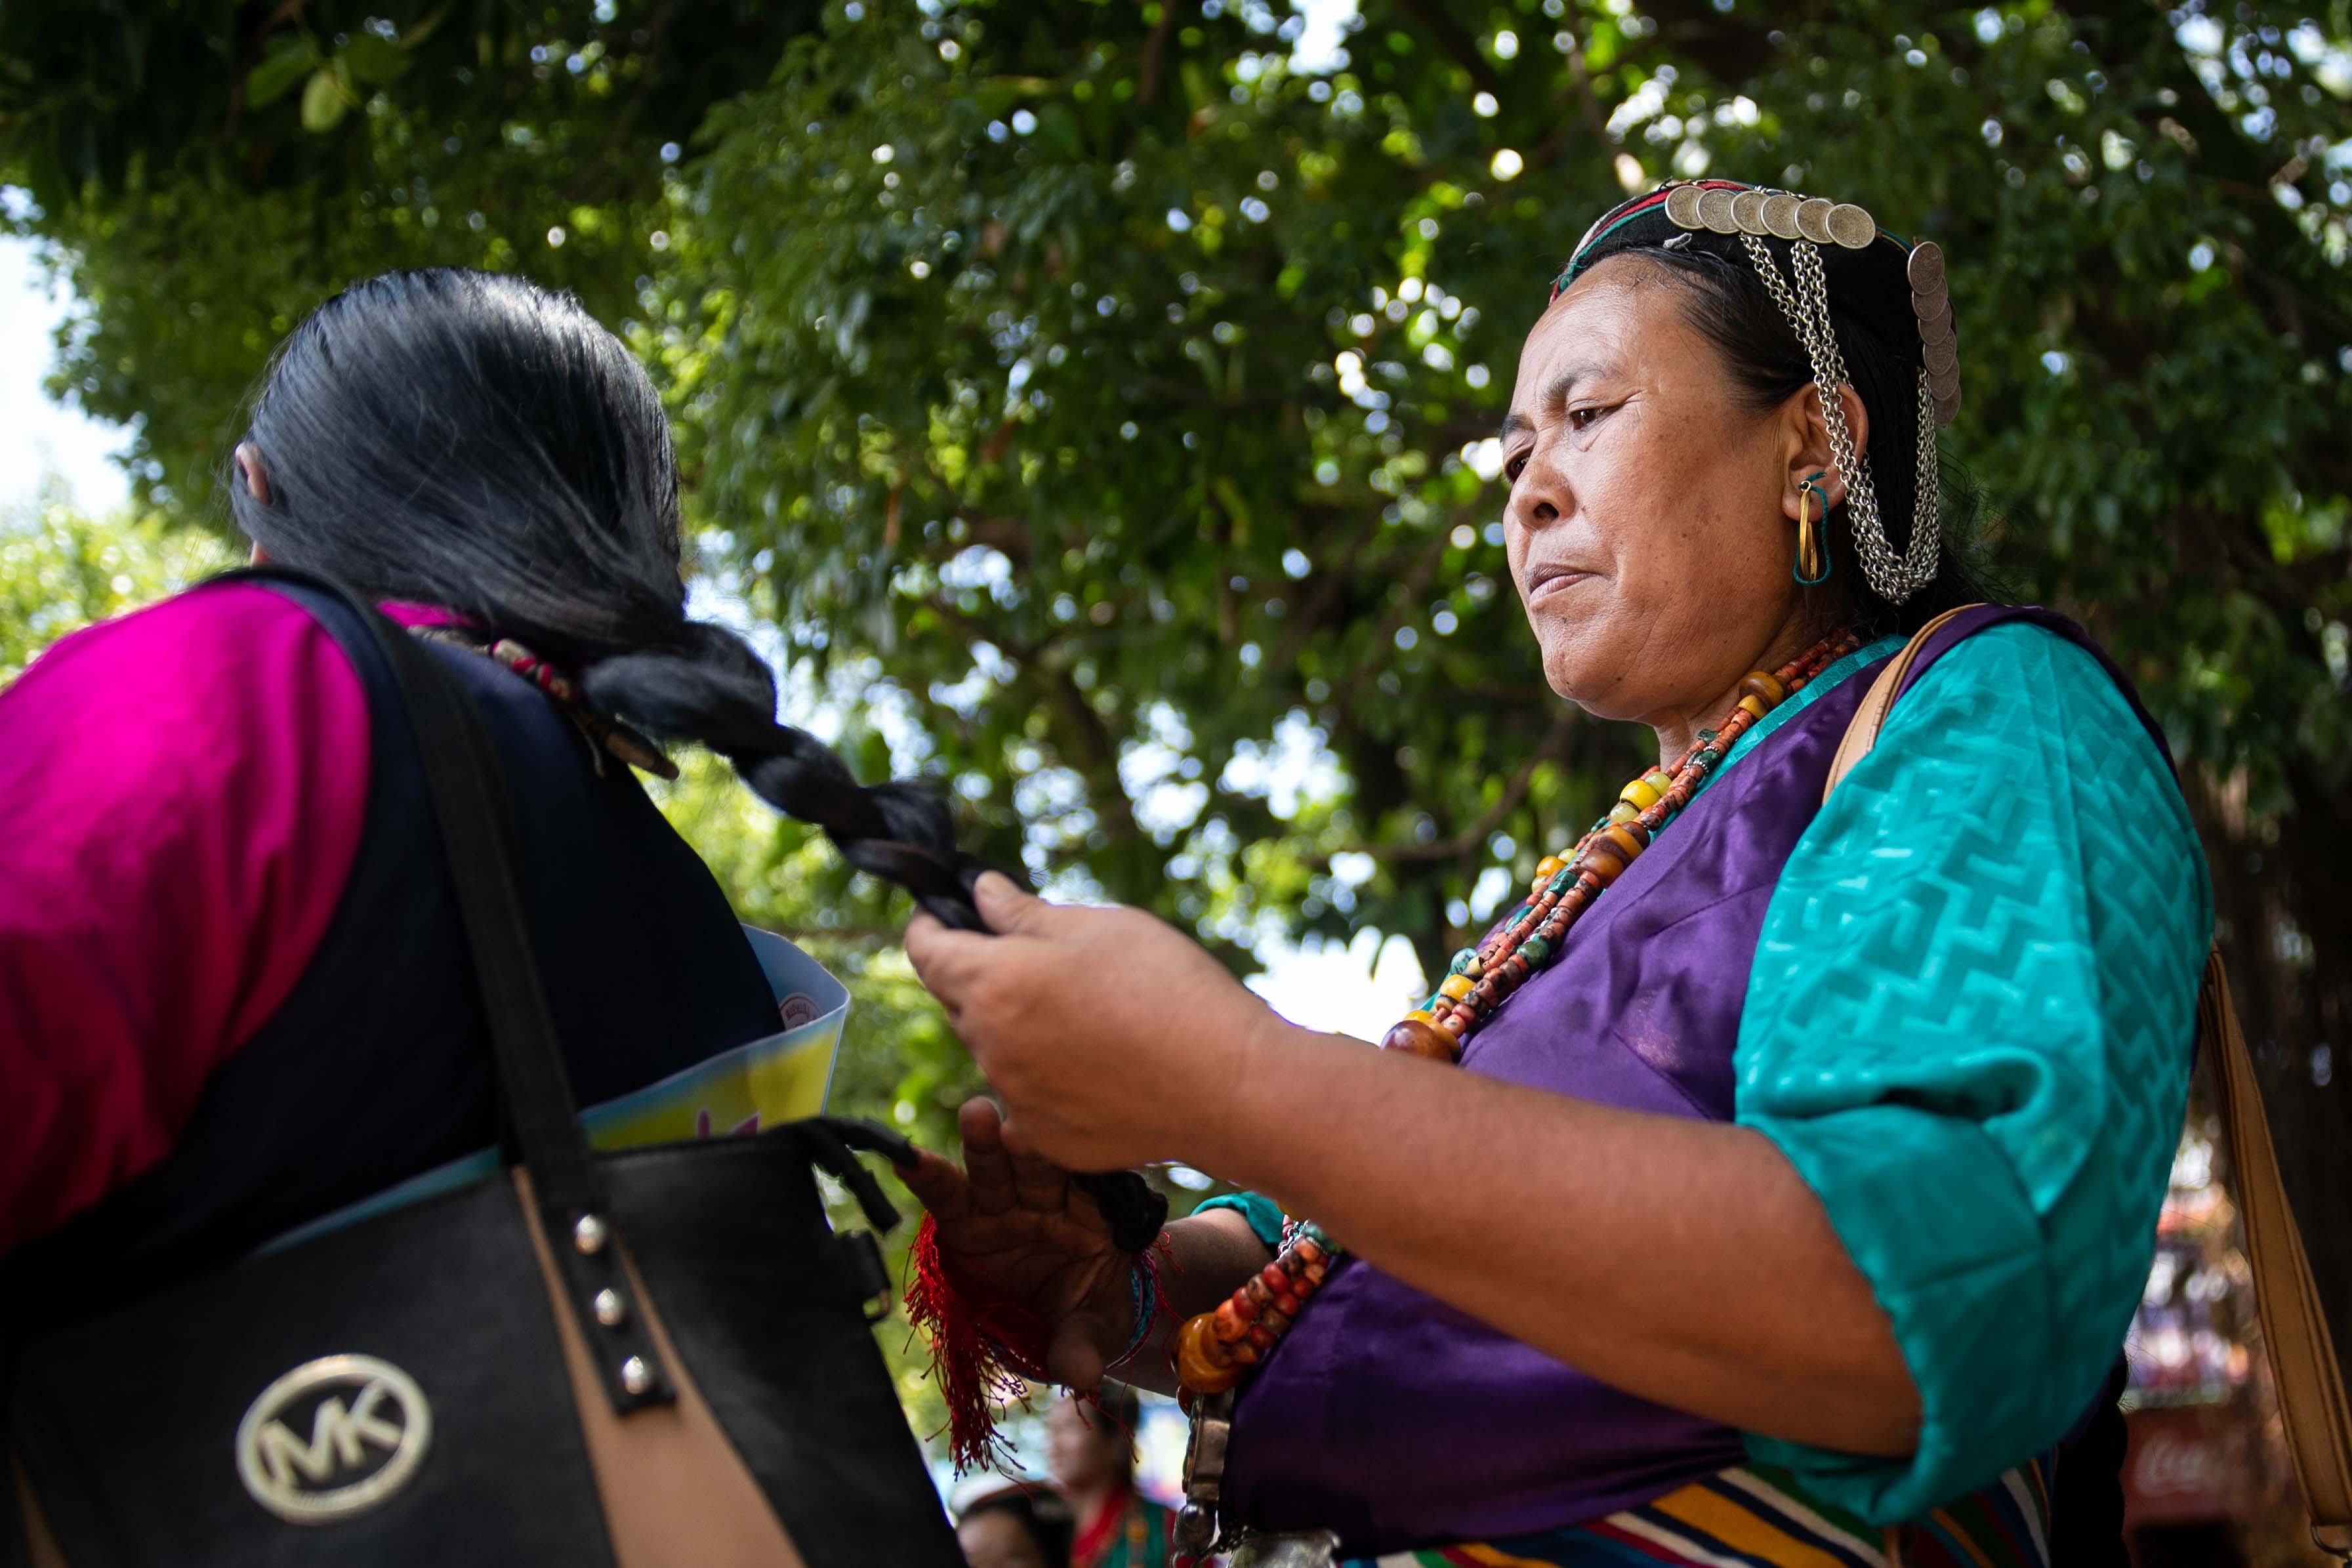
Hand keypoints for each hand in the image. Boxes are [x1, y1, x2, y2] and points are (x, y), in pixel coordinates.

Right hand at [899, 1097, 1136, 1388]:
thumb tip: (1084, 1376)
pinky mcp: (965, 1222)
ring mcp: (1003, 1208)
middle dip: (1024, 1145)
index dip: (1069, 1170)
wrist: (1060, 1323)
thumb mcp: (1090, 1334)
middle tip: (1010, 1120)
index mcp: (1089, 1217)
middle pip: (1034, 1168)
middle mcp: (1044, 1202)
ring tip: (975, 1114)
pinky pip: (946, 1196)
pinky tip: (905, 1157)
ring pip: (993, 1171)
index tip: (1057, 1149)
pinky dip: (926, 1175)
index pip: (1080, 1186)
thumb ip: (1082, 1346)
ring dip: (984, 1145)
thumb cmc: (1088, 1314)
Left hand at [904, 873, 1282, 1170]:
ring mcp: (1015, 1102)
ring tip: (1094, 1016)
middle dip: (985, 976)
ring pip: (997, 1051)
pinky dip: (1053, 1078)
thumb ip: (1023, 913)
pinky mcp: (1048, 1140)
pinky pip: (1030, 1100)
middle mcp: (988, 1048)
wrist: (1230, 1087)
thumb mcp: (1099, 927)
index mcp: (991, 984)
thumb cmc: (1168, 990)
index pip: (924, 949)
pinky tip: (1108, 1065)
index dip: (931, 924)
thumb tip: (979, 893)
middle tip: (1050, 962)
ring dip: (1021, 1028)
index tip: (948, 912)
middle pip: (960, 1002)